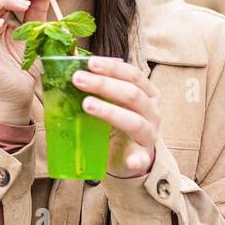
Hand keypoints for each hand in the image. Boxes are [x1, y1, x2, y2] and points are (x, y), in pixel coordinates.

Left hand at [72, 55, 160, 177]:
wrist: (132, 154)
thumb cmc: (120, 122)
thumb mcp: (113, 102)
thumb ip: (99, 87)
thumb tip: (72, 66)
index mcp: (147, 93)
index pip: (132, 75)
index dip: (112, 67)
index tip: (89, 63)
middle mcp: (152, 111)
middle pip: (132, 95)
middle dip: (104, 85)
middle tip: (78, 79)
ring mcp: (149, 134)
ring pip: (134, 121)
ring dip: (110, 112)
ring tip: (87, 105)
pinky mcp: (143, 156)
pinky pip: (142, 158)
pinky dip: (136, 159)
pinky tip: (130, 161)